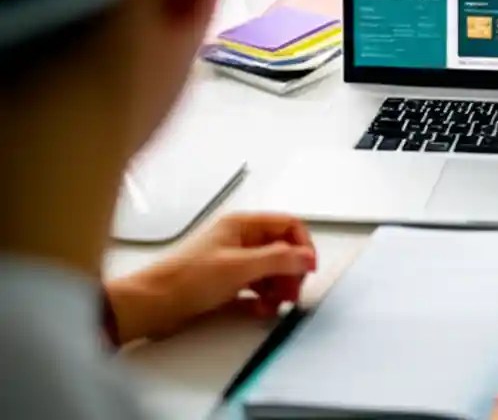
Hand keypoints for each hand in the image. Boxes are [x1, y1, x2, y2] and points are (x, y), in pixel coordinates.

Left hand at [105, 213, 315, 342]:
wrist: (151, 305)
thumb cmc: (186, 279)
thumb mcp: (239, 266)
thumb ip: (279, 259)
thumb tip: (308, 257)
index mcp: (243, 225)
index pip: (288, 226)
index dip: (302, 246)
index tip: (307, 269)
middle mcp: (240, 240)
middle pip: (282, 250)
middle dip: (291, 272)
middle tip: (292, 293)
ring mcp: (233, 262)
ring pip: (271, 271)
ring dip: (279, 288)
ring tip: (276, 305)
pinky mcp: (226, 283)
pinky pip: (257, 288)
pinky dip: (263, 299)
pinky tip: (260, 310)